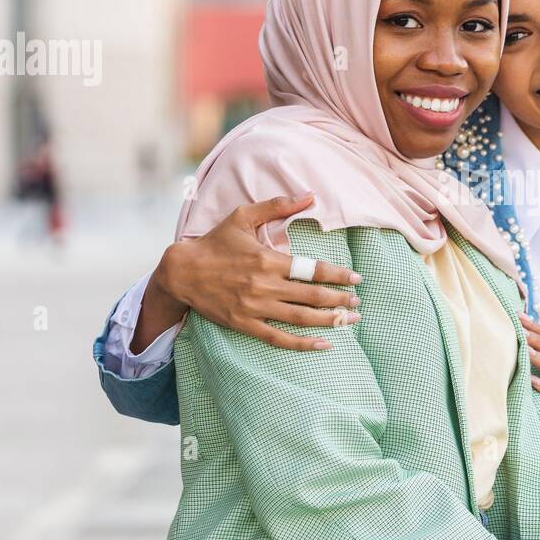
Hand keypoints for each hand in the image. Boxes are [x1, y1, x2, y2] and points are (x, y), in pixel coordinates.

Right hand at [134, 193, 362, 353]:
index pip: (311, 270)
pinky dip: (303, 344)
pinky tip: (324, 345)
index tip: (357, 278)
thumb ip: (277, 205)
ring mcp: (254, 308)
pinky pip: (279, 338)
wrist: (181, 271)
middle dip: (340, 300)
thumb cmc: (215, 242)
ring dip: (329, 321)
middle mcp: (264, 285)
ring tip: (351, 321)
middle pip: (312, 296)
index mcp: (267, 260)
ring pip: (300, 318)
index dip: (337, 275)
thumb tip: (310, 195)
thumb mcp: (243, 216)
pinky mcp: (244, 324)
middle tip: (358, 302)